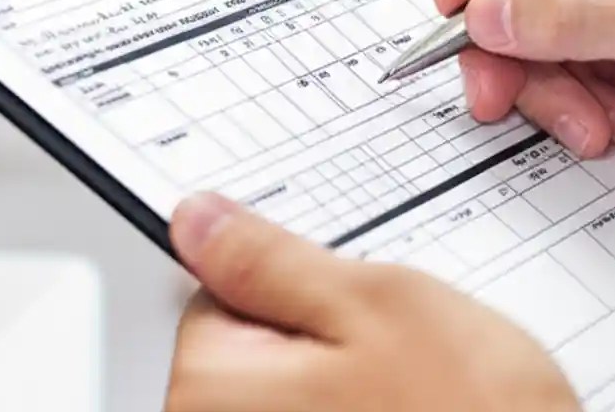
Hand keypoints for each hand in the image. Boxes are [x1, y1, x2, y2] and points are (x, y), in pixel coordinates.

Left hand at [164, 193, 579, 411]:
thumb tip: (197, 221)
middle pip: (253, 350)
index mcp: (212, 390)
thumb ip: (271, 259)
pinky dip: (367, 411)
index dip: (294, 282)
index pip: (215, 291)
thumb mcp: (378, 304)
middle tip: (394, 355)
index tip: (345, 299)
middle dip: (323, 338)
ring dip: (350, 382)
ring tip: (417, 398)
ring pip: (298, 391)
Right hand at [435, 0, 614, 257]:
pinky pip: (532, 62)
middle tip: (498, 84)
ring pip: (509, 18)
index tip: (471, 0)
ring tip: (590, 120)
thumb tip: (487, 10)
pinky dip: (557, 102)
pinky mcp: (594, 38)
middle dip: (506, 31)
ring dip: (537, 81)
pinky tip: (608, 123)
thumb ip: (576, 13)